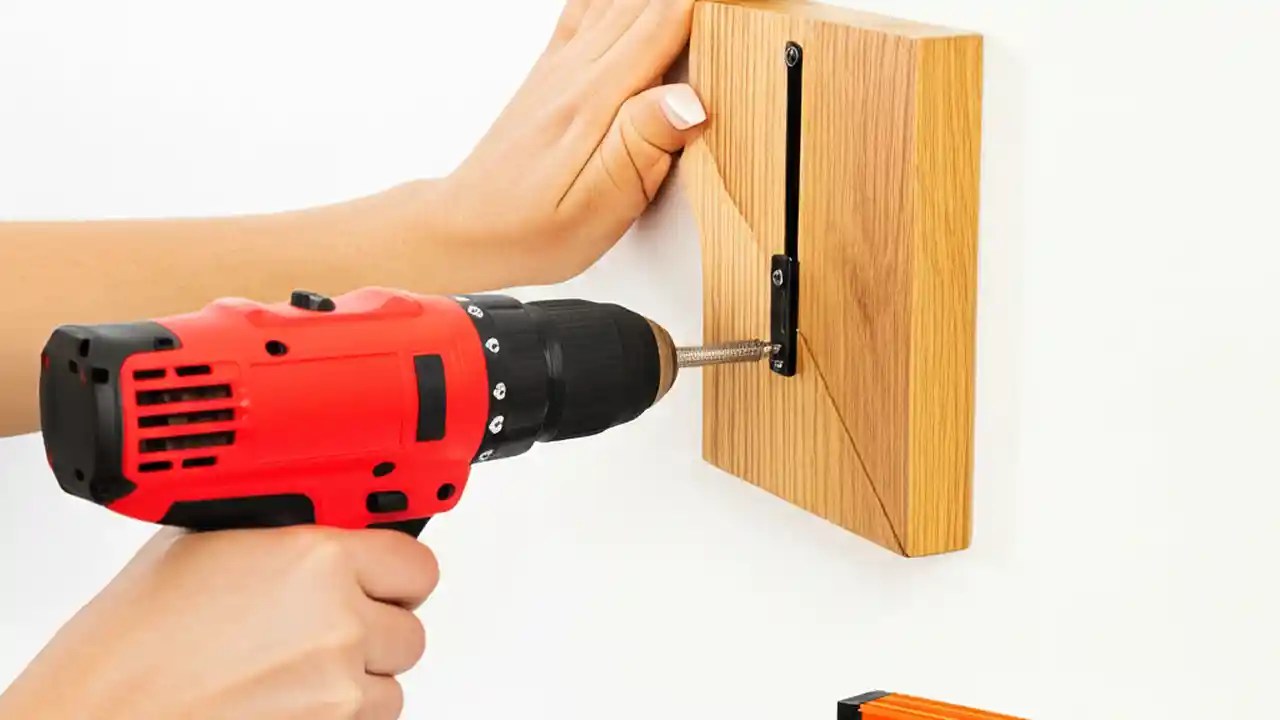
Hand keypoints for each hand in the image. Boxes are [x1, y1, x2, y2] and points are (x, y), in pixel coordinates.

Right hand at [0, 527, 437, 719]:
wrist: (102, 714)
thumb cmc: (135, 639)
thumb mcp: (208, 545)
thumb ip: (285, 533)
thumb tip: (323, 527)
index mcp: (316, 558)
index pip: (415, 561)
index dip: (395, 571)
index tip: (383, 576)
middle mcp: (339, 619)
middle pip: (409, 625)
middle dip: (375, 626)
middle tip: (329, 626)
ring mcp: (339, 684)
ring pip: (394, 680)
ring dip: (360, 676)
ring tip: (296, 667)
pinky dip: (340, 714)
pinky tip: (289, 698)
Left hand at [435, 0, 705, 287]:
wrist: (468, 228)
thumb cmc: (530, 228)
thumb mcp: (598, 206)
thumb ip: (644, 147)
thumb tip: (690, 100)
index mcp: (597, 100)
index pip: (666, 23)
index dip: (707, 7)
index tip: (740, 9)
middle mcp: (578, 71)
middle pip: (648, 2)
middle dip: (690, 3)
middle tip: (730, 8)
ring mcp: (562, 66)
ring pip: (619, 0)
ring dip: (657, 0)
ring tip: (688, 8)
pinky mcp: (553, 71)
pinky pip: (588, 8)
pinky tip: (628, 4)